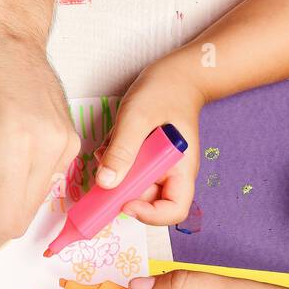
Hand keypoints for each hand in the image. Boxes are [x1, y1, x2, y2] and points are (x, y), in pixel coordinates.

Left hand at [96, 57, 205, 225]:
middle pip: (146, 200)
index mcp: (181, 169)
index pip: (174, 210)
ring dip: (115, 170)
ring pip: (130, 184)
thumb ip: (122, 150)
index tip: (126, 202)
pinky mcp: (143, 158)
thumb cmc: (165, 91)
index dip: (150, 214)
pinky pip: (124, 169)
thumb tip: (106, 183)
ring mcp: (156, 166)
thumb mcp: (138, 117)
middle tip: (107, 167)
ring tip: (111, 145)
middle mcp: (170, 173)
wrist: (174, 73)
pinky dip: (113, 159)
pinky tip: (113, 139)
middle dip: (122, 188)